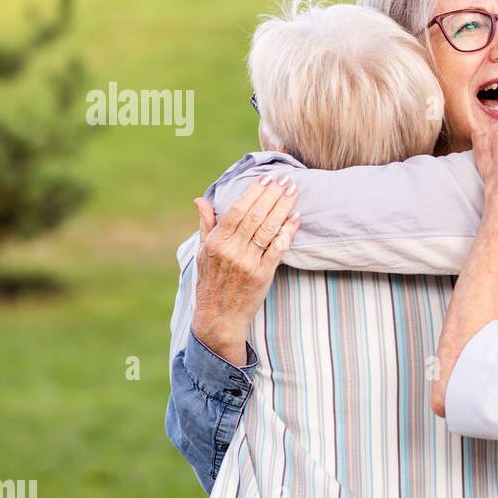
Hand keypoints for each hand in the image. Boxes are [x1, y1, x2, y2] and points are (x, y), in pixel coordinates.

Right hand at [191, 176, 300, 365]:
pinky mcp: (263, 275)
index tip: (266, 179)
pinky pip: (279, 248)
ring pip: (269, 229)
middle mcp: (232, 251)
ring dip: (283, 208)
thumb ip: (206, 225)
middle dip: (273, 195)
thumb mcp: (202, 253)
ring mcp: (249, 263)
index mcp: (216, 243)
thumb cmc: (210, 283)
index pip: (237, 211)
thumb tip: (201, 199)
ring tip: (294, 192)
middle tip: (286, 179)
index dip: (253, 193)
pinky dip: (288, 231)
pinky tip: (296, 218)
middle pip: (256, 216)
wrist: (219, 318)